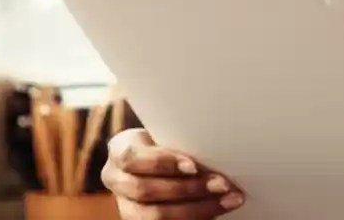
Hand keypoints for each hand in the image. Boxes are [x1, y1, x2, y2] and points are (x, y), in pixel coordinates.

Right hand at [101, 128, 244, 218]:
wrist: (161, 160)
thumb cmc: (170, 140)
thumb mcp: (170, 133)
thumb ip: (182, 139)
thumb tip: (218, 146)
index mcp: (120, 150)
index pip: (133, 157)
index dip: (162, 163)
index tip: (193, 166)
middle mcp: (116, 179)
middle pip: (145, 190)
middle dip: (188, 189)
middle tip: (222, 184)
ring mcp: (125, 205)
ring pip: (153, 216)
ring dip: (197, 209)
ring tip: (228, 200)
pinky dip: (195, 219)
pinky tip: (216, 211)